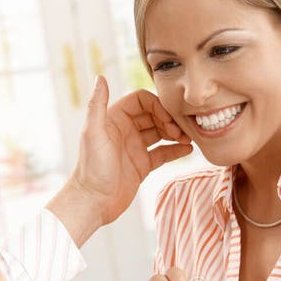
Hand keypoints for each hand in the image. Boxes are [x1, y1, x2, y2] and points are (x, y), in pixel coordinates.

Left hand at [71, 76, 191, 225]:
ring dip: (175, 133)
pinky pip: (163, 153)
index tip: (167, 119)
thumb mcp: (93, 133)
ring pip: (161, 133)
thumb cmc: (91, 169)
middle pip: (154, 115)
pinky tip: (188, 150)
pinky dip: (176, 151)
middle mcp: (126, 130)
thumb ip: (97, 105)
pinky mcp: (142, 165)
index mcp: (114, 118)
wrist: (93, 202)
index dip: (157, 105)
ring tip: (189, 138)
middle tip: (182, 130)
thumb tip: (100, 77)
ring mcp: (135, 148)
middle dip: (170, 119)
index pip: (141, 100)